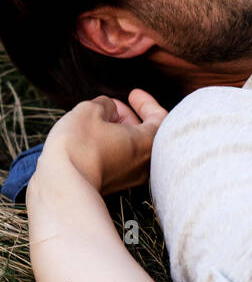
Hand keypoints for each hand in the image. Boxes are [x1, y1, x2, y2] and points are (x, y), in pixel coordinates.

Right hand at [40, 90, 167, 195]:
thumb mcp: (91, 110)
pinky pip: (118, 162)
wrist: (62, 186)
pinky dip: (110, 148)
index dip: (146, 103)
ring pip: (130, 149)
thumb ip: (105, 104)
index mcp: (148, 143)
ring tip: (98, 120)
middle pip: (145, 134)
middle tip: (113, 106)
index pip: (159, 119)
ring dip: (117, 132)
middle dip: (129, 117)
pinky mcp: (111, 187)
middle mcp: (144, 164)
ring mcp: (128, 179)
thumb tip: (107, 109)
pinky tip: (91, 140)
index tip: (133, 94)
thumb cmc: (79, 146)